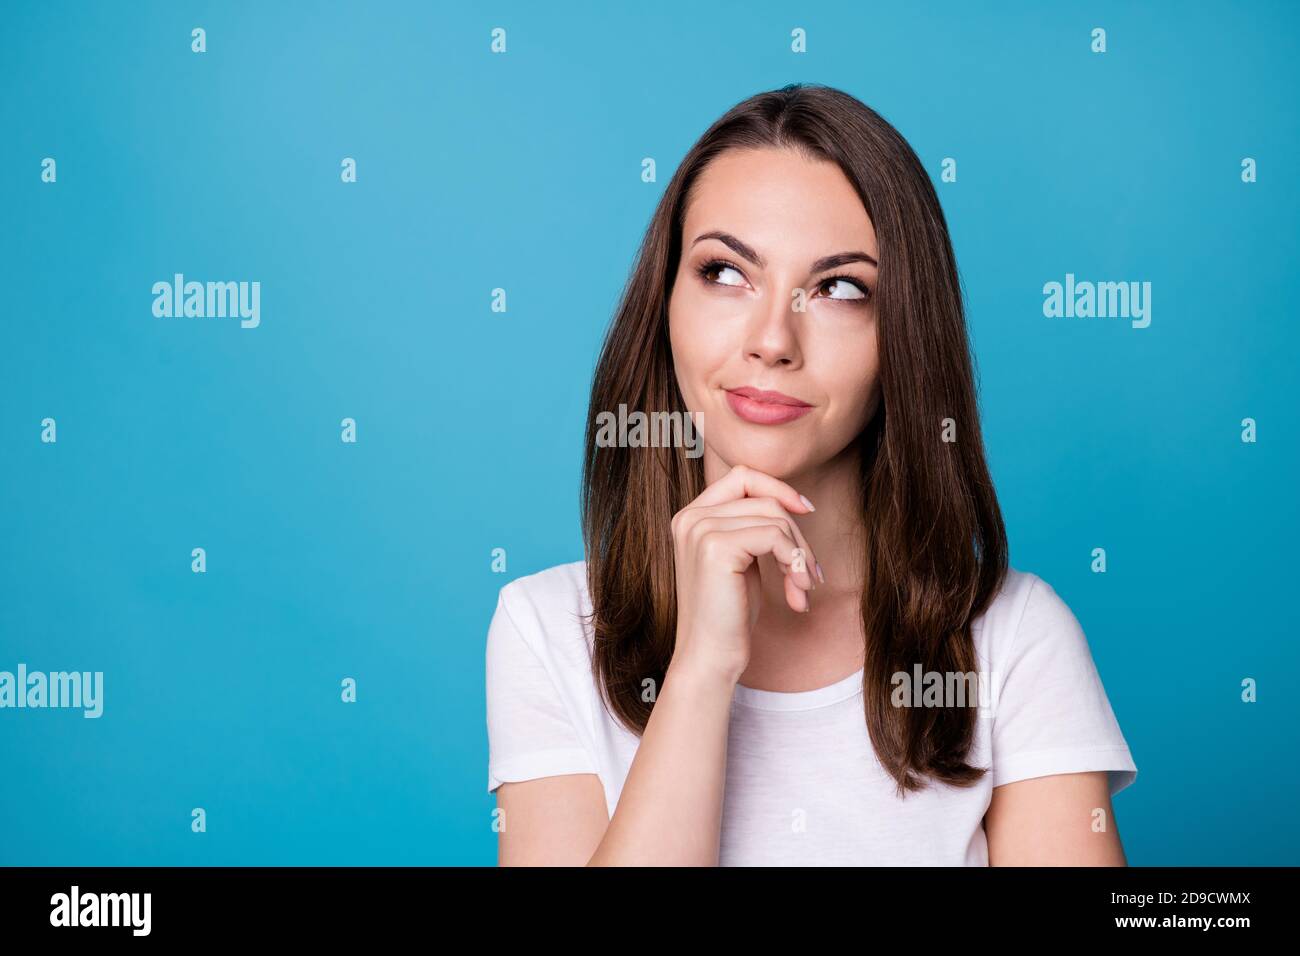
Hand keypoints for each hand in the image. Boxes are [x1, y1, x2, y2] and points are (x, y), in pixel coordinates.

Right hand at [669, 465, 820, 685]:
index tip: (806, 511)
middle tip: (811, 575)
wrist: (710, 657)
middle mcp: (690, 517)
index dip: (777, 488)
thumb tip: (794, 501)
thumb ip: (753, 527)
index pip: (741, 476)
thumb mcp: (742, 561)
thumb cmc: (730, 615)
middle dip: (797, 537)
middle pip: (765, 500)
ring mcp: (700, 529)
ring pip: (775, 517)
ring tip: (803, 587)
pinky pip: (774, 536)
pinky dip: (795, 562)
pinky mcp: (716, 546)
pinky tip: (797, 593)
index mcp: (691, 516)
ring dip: (800, 554)